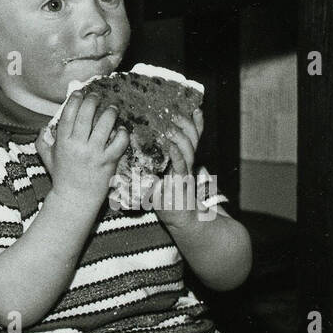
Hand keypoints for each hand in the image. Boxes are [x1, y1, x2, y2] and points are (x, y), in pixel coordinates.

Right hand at [36, 91, 129, 208]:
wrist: (75, 198)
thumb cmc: (62, 177)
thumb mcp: (48, 159)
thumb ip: (42, 142)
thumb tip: (43, 127)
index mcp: (62, 143)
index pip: (68, 114)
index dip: (75, 100)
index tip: (80, 93)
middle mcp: (78, 146)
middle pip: (87, 114)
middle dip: (93, 100)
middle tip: (97, 97)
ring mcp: (94, 153)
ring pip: (105, 123)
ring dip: (110, 112)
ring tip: (112, 109)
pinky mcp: (108, 161)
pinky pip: (120, 141)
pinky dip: (122, 133)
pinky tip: (120, 130)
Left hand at [152, 108, 205, 228]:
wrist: (189, 223)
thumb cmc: (172, 207)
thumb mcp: (158, 187)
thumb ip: (153, 176)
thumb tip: (137, 167)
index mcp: (184, 162)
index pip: (191, 138)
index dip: (194, 124)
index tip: (195, 108)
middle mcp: (188, 165)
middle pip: (192, 139)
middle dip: (186, 125)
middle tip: (176, 113)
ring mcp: (187, 173)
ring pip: (189, 148)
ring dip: (180, 136)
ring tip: (171, 125)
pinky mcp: (184, 183)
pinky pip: (182, 165)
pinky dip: (176, 154)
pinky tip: (171, 145)